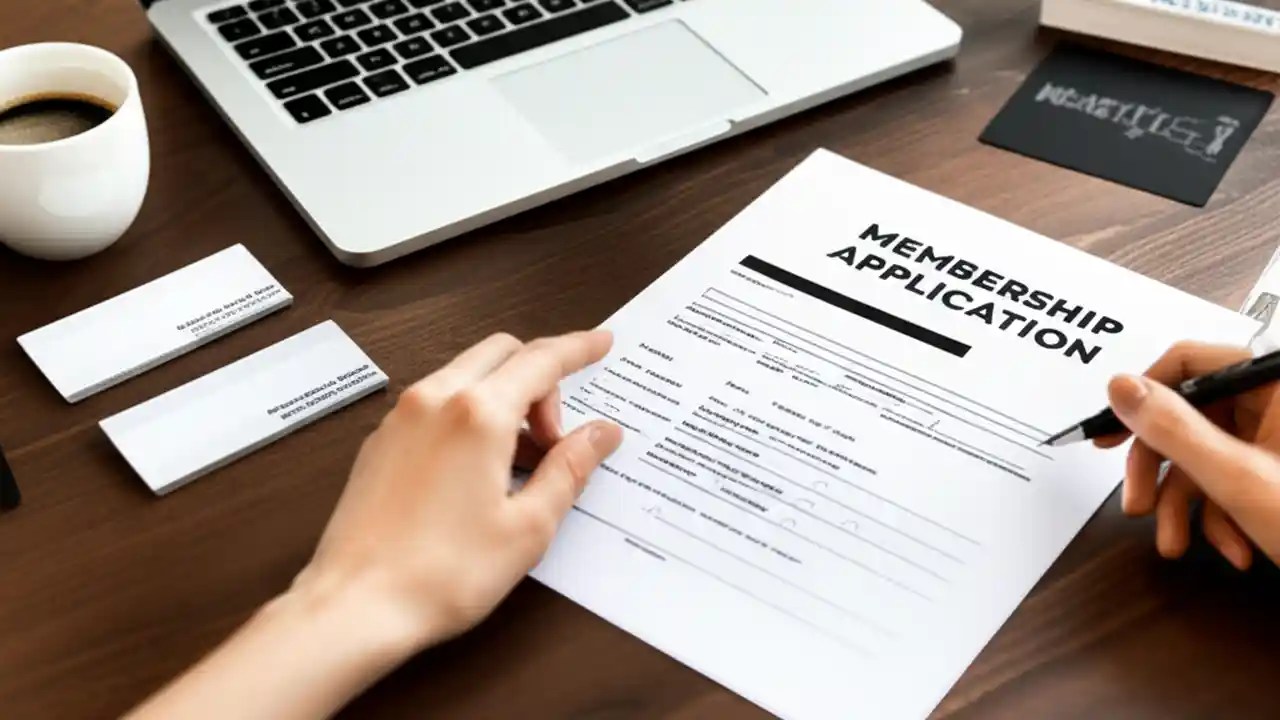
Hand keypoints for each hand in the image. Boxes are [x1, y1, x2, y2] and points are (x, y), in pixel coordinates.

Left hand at [292, 330, 623, 647]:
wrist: (355, 606)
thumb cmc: (440, 574)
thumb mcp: (528, 526)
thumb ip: (570, 469)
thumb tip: (601, 434)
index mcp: (478, 414)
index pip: (542, 360)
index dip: (578, 349)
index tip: (601, 343)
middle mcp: (434, 400)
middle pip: (502, 353)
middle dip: (540, 378)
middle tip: (558, 436)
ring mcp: (401, 417)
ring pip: (466, 375)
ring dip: (503, 397)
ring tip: (520, 462)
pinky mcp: (381, 441)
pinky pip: (435, 403)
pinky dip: (468, 414)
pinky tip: (478, 469)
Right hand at [1097, 341, 1279, 569]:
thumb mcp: (1238, 480)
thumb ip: (1174, 429)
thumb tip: (1122, 388)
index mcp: (1278, 384)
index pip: (1190, 362)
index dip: (1141, 397)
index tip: (1110, 433)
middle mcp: (1279, 402)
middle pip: (1192, 415)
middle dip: (1161, 470)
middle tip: (1137, 505)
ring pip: (1207, 453)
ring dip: (1186, 504)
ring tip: (1177, 543)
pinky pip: (1233, 475)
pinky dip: (1222, 514)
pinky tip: (1232, 548)